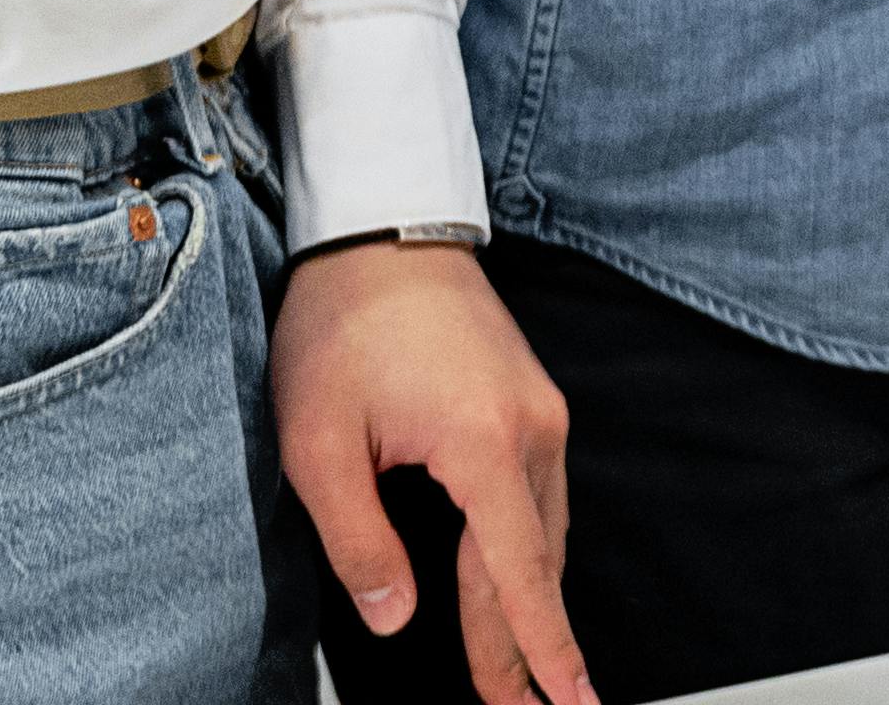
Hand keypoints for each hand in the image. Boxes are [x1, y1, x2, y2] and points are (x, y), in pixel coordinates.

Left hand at [275, 238, 586, 704]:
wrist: (380, 231)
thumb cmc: (341, 326)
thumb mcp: (320, 443)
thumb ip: (358, 540)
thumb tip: (395, 616)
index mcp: (483, 443)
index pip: (517, 574)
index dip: (538, 649)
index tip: (568, 703)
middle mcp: (532, 429)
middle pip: (533, 563)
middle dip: (530, 645)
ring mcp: (540, 411)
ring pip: (542, 532)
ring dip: (527, 601)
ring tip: (520, 668)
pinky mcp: (530, 400)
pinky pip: (538, 496)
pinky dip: (525, 552)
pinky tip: (510, 582)